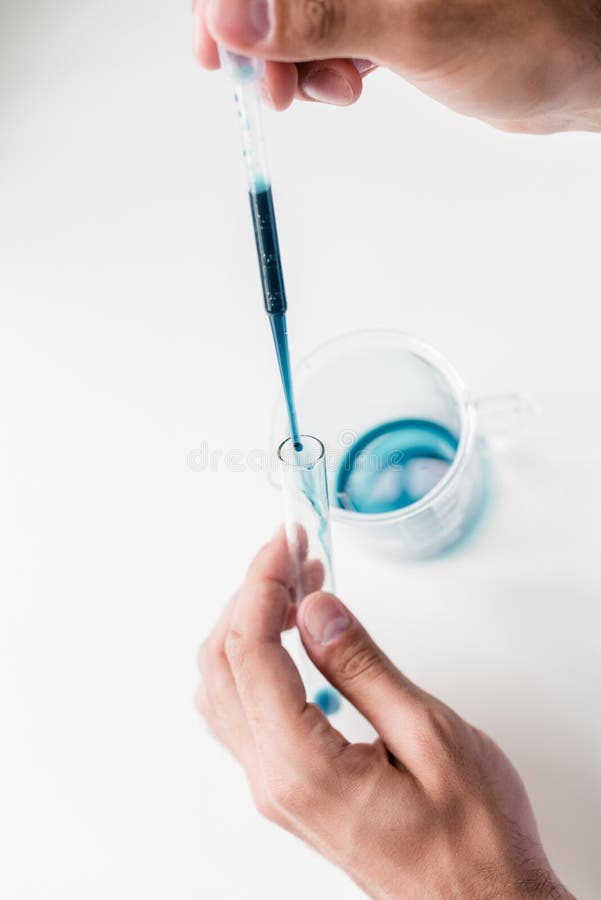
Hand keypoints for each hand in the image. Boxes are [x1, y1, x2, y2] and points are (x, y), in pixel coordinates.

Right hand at [194, 0, 600, 131]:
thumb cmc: (533, 32)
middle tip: (267, 88)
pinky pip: (327, 30)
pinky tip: (347, 87)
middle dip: (260, 36)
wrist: (579, 69)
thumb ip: (320, 15)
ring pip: (297, 11)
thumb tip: (235, 16)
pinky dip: (323, 66)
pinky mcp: (386, 6)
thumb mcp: (415, 26)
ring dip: (293, 60)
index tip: (217, 47)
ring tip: (327, 92)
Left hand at [196, 530, 572, 898]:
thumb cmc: (473, 838)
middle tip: (293, 552)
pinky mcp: (289, 790)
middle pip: (223, 664)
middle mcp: (272, 782)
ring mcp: (275, 790)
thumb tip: (314, 608)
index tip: (286, 541)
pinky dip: (255, 660)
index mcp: (301, 768)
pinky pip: (245, 712)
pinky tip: (291, 638)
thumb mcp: (430, 736)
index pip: (249, 651)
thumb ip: (362, 667)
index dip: (261, 584)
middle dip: (251, 594)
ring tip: (297, 586)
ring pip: (225, 688)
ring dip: (249, 625)